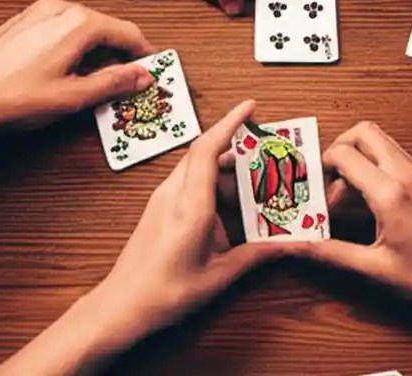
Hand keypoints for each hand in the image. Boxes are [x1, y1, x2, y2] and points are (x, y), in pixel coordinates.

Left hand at [0, 0, 155, 140]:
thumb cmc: (10, 98)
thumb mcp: (73, 97)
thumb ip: (113, 83)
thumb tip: (141, 76)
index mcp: (78, 22)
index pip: (127, 33)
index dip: (145, 55)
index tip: (153, 70)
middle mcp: (59, 9)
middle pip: (106, 28)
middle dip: (120, 55)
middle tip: (128, 82)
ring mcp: (38, 13)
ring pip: (83, 29)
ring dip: (96, 53)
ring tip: (95, 84)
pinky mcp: (22, 23)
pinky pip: (61, 30)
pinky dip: (73, 48)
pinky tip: (67, 74)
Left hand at [95, 100, 283, 330]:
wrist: (122, 304)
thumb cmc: (165, 292)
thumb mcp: (219, 275)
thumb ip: (256, 254)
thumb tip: (289, 244)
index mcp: (190, 206)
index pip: (209, 149)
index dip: (230, 123)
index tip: (250, 107)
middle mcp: (173, 194)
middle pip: (206, 154)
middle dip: (238, 148)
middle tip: (269, 155)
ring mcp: (163, 199)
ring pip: (198, 168)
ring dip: (226, 169)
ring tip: (256, 183)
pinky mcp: (159, 207)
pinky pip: (189, 182)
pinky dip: (212, 183)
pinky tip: (231, 204)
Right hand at [293, 122, 411, 318]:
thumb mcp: (374, 267)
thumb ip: (330, 252)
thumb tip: (296, 246)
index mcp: (391, 193)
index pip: (344, 155)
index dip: (319, 168)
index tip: (309, 189)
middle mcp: (406, 174)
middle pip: (363, 132)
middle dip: (337, 149)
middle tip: (324, 181)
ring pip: (379, 140)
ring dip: (355, 157)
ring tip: (342, 195)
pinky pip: (392, 156)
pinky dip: (372, 165)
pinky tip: (364, 199)